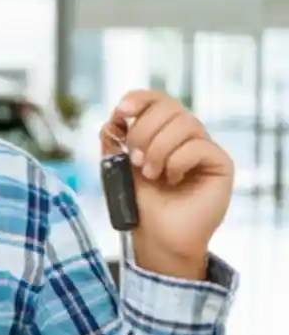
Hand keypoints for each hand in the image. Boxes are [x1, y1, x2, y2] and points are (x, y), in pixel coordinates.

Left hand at [102, 91, 233, 279]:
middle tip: (135, 159)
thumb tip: (113, 119)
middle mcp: (186, 135)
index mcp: (162, 131)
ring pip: (185, 123)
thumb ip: (114, 141)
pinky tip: (173, 180)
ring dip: (158, 148)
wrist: (157, 236)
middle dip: (144, 131)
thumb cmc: (141, 202)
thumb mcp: (118, 167)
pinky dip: (177, 161)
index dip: (140, 99)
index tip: (121, 111)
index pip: (157, 100)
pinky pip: (198, 146)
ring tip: (150, 173)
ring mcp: (204, 147)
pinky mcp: (220, 163)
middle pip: (170, 107)